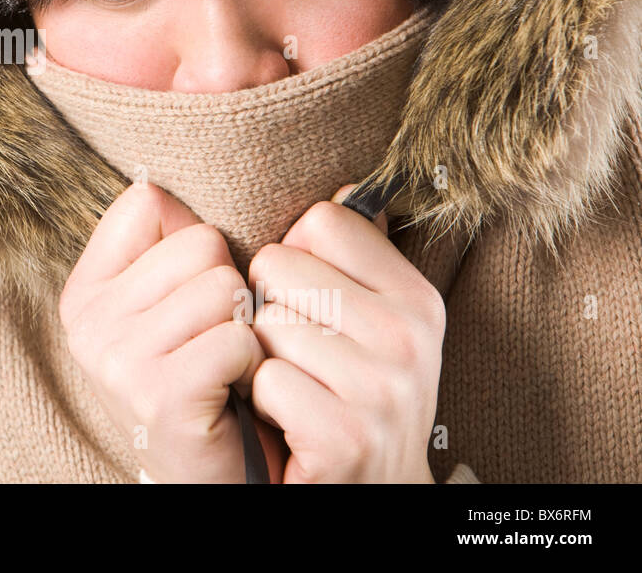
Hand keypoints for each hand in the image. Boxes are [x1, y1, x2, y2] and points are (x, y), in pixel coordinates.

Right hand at [60, 182, 286, 482]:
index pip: (148, 202)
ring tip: (225, 366)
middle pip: (199, 242)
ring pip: (225, 287)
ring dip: (244, 326)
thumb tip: (160, 183)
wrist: (216, 473)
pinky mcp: (160, 395)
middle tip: (215, 339)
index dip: (192, 243)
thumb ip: (166, 241)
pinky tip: (234, 391)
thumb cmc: (205, 375)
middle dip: (228, 287)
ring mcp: (117, 361)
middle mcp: (87, 322)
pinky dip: (252, 363)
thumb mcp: (169, 302)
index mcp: (85, 290)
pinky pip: (239, 338)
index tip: (188, 296)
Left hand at [247, 184, 444, 482]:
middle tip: (297, 354)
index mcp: (417, 297)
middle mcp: (411, 337)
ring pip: (264, 323)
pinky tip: (290, 420)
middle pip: (279, 266)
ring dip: (261, 358)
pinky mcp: (346, 436)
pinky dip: (260, 401)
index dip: (293, 259)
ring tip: (296, 387)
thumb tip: (349, 184)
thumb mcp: (373, 321)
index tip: (308, 303)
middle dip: (268, 308)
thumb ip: (358, 254)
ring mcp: (383, 389)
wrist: (371, 493)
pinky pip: (262, 378)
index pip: (322, 220)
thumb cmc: (352, 394)